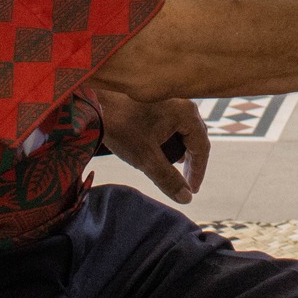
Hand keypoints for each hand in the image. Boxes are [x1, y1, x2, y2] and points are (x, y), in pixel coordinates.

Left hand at [96, 89, 207, 204]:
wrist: (94, 99)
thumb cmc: (121, 126)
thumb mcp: (146, 158)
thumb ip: (168, 179)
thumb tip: (186, 198)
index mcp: (187, 114)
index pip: (202, 148)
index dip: (198, 172)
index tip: (191, 191)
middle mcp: (183, 103)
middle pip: (195, 137)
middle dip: (191, 162)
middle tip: (184, 183)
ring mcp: (170, 100)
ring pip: (183, 130)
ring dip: (180, 150)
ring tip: (172, 167)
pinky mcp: (156, 101)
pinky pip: (172, 123)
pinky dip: (169, 139)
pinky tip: (159, 148)